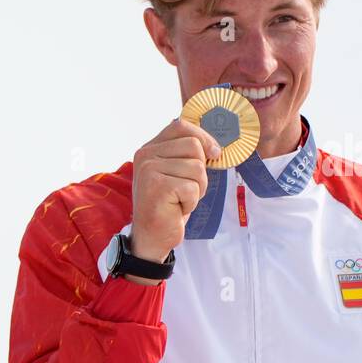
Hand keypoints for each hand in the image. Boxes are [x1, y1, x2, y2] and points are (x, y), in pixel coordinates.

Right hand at [130, 118, 221, 264]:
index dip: (203, 137)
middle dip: (200, 171)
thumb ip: (186, 154)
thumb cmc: (168, 205)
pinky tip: (176, 208)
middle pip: (193, 145)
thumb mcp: (176, 173)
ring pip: (197, 168)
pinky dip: (191, 202)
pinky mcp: (157, 187)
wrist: (152, 236)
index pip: (181, 126)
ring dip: (197, 189)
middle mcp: (145, 155)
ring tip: (180, 200)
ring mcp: (149, 170)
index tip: (214, 154)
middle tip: (187, 189)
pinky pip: (192, 187)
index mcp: (149, 148)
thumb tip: (215, 146)